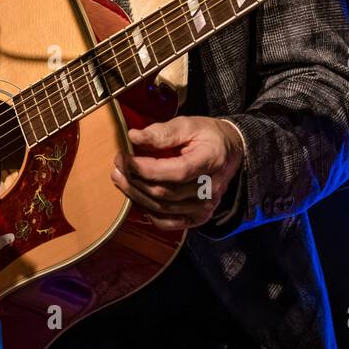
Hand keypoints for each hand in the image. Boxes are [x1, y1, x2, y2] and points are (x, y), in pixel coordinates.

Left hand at [111, 115, 243, 230]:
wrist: (232, 150)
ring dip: (137, 195)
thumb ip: (162, 132)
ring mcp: (206, 205)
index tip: (123, 157)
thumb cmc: (208, 135)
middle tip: (117, 166)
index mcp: (210, 161)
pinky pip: (171, 223)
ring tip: (120, 179)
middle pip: (165, 192)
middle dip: (135, 181)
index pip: (174, 171)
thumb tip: (133, 136)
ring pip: (163, 208)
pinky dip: (151, 215)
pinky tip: (138, 200)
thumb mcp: (188, 124)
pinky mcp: (200, 216)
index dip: (144, 168)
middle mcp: (210, 188)